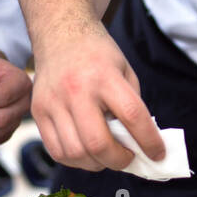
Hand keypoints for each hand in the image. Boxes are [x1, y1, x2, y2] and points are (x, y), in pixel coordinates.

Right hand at [29, 23, 163, 170]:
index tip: (158, 154)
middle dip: (119, 160)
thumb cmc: (97, 54)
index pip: (131, 115)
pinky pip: (57, 151)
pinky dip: (76, 160)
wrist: (60, 33)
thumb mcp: (124, 70)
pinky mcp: (38, 112)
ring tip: (106, 154)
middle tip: (128, 157)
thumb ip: (132, 106)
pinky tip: (87, 151)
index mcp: (104, 75)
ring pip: (76, 153)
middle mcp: (75, 89)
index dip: (149, 141)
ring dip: (97, 163)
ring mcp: (53, 102)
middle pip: (98, 142)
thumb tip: (139, 144)